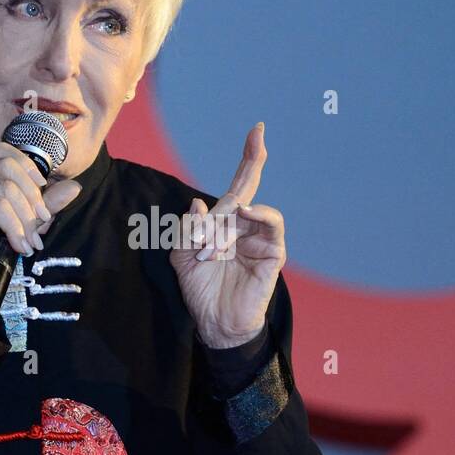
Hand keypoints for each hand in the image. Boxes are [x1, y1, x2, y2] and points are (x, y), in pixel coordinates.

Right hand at [0, 141, 82, 294]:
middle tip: (43, 223)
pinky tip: (19, 244)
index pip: (6, 151)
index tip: (43, 189)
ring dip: (25, 218)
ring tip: (30, 241)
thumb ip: (45, 203)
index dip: (28, 166)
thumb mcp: (22, 220)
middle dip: (33, 196)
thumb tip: (74, 187)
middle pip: (9, 167)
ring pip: (7, 188)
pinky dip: (14, 227)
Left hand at [169, 122, 285, 348]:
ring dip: (228, 223)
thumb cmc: (200, 290)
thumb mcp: (181, 257)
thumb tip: (199, 202)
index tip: (256, 131)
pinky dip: (262, 216)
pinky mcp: (272, 255)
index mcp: (224, 223)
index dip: (248, 159)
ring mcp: (261, 239)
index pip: (238, 186)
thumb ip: (187, 229)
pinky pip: (272, 228)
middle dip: (252, 161)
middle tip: (257, 134)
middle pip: (248, 188)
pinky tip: (247, 214)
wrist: (214, 324)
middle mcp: (245, 227)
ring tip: (211, 249)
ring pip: (251, 211)